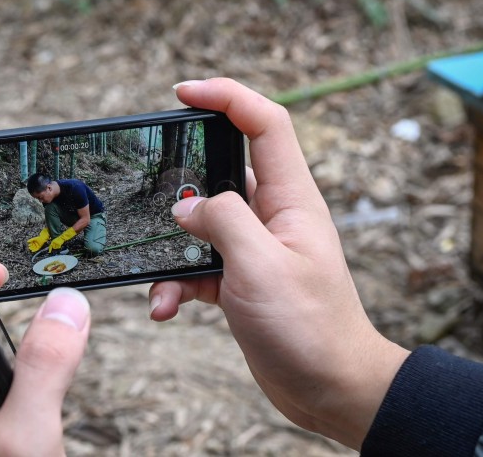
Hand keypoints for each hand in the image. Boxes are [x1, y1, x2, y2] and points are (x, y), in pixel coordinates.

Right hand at [148, 78, 407, 448]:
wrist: (331, 390)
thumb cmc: (310, 327)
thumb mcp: (259, 265)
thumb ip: (221, 221)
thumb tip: (185, 207)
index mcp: (291, 199)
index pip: (264, 124)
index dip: (226, 96)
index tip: (182, 92)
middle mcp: (273, 217)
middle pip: (222, 170)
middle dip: (182, 180)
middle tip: (151, 187)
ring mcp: (256, 249)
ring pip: (200, 225)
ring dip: (172, 248)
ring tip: (161, 277)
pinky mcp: (240, 282)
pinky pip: (196, 267)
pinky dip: (175, 284)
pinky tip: (167, 307)